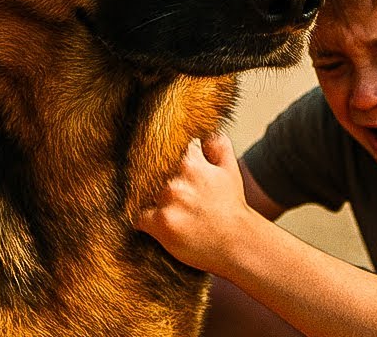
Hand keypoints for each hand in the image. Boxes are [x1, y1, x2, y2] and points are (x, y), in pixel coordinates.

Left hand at [136, 132, 257, 273]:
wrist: (237, 243)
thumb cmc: (232, 207)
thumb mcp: (230, 170)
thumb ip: (218, 146)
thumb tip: (207, 133)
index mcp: (190, 162)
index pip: (162, 151)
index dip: (161, 160)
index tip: (162, 169)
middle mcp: (177, 179)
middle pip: (148, 174)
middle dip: (153, 183)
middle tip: (163, 194)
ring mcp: (168, 201)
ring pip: (141, 195)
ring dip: (148, 201)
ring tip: (161, 209)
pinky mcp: (161, 224)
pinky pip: (139, 218)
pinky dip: (145, 222)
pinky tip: (155, 225)